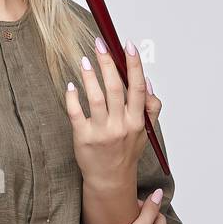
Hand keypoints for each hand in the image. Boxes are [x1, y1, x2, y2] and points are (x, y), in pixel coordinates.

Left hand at [65, 36, 160, 189]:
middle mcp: (121, 125)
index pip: (138, 87)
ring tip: (85, 60)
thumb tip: (147, 81)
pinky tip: (71, 86)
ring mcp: (102, 132)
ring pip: (96, 98)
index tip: (128, 45)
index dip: (134, 65)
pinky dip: (73, 98)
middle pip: (116, 88)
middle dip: (108, 62)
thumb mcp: (146, 132)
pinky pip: (76, 113)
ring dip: (90, 76)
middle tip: (100, 44)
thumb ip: (150, 108)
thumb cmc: (126, 151)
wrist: (110, 179)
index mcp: (137, 121)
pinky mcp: (83, 138)